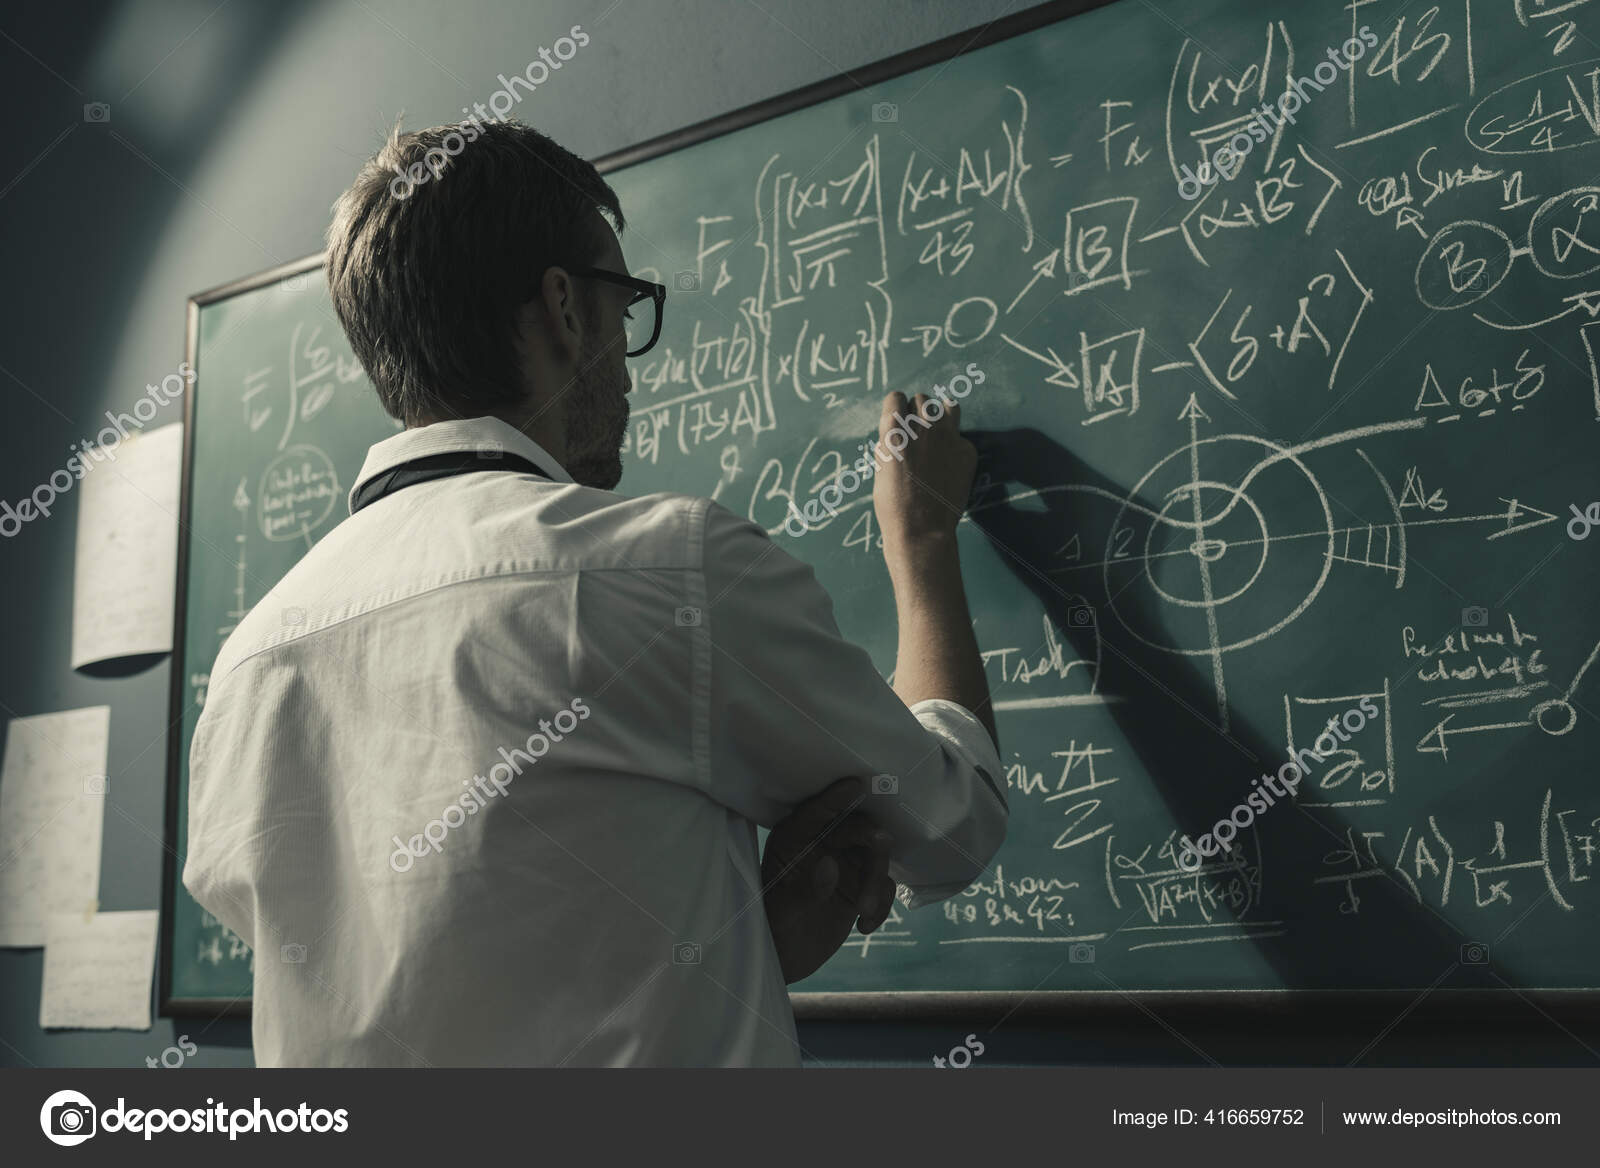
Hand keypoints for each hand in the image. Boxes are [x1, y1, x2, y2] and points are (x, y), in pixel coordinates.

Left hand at [762, 777, 896, 983]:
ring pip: (876, 855)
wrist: (784, 961)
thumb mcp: (783, 912)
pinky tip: (863, 927)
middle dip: (871, 840)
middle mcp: (821, 845)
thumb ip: (807, 889)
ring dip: (876, 881)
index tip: (854, 785)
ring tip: (864, 911)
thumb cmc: (774, 930)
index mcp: (793, 841)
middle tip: (881, 845)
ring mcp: (843, 865)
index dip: (835, 798)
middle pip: (856, 828)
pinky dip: (881, 905)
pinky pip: (883, 885)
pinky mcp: (859, 886)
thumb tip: (830, 864)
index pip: (815, 812)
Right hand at [872, 390, 976, 567]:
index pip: (895, 397)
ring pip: (947, 406)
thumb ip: (890, 443)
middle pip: (922, 400)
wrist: (922, 531)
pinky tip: (948, 465)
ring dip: (939, 417)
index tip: (897, 421)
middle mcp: (923, 426)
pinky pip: (960, 437)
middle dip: (917, 413)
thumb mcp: (881, 467)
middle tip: (916, 434)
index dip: (895, 409)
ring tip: (936, 434)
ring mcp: (949, 437)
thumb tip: (897, 431)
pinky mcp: (967, 451)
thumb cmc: (893, 504)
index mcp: (895, 429)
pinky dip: (955, 446)